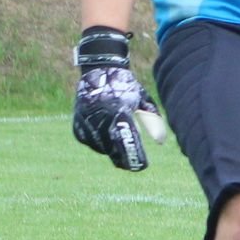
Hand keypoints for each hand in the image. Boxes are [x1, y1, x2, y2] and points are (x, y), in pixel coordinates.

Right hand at [72, 26, 166, 170]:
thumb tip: (161, 141)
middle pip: (112, 149)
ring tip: (119, 146)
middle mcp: (100, 119)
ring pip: (101, 147)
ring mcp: (86, 123)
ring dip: (111, 149)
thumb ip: (152, 120)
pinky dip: (99, 143)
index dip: (134, 155)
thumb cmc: (125, 88)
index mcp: (119, 112)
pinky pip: (91, 142)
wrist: (99, 72)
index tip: (142, 166)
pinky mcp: (77, 126)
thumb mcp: (143, 100)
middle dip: (123, 158)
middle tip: (132, 165)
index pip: (127, 140)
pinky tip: (106, 136)